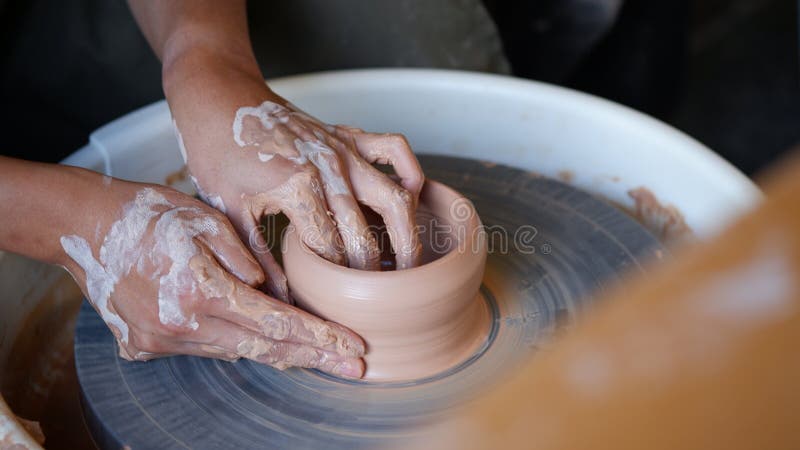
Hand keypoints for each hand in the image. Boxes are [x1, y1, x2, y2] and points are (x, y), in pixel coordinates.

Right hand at [59, 180, 365, 376]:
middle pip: (263, 349)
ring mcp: (161, 341)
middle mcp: (181, 325)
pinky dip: (239, 342)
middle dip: (313, 358)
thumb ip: (243, 256)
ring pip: (237, 351)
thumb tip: (270, 288)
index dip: (320, 337)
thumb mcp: (204, 219)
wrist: (83, 227)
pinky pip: (208, 347)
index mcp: (199, 291)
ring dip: (279, 352)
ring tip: (319, 352)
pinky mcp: (146, 345)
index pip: (276, 323)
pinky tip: (264, 340)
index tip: (354, 348)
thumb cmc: (150, 213)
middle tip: (354, 368)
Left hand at [166, 56, 423, 300]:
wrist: (219, 97)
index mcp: (299, 187)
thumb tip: (277, 297)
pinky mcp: (348, 135)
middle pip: (369, 232)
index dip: (339, 279)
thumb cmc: (217, 150)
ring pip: (397, 196)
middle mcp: (330, 167)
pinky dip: (411, 172)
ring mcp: (344, 148)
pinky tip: (411, 196)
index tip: (341, 297)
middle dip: (377, 270)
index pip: (333, 249)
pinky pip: (396, 149)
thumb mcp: (228, 209)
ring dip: (409, 233)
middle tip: (382, 294)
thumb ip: (256, 256)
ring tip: (409, 262)